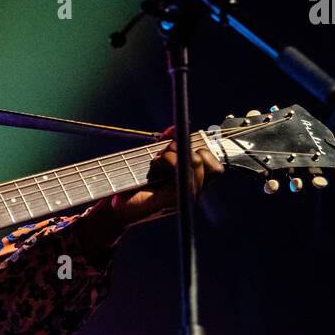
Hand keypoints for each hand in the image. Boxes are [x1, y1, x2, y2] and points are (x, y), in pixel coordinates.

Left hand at [78, 126, 223, 252]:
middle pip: (211, 162)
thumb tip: (174, 128)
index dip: (203, 148)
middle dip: (186, 146)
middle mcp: (193, 191)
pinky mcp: (174, 201)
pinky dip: (170, 162)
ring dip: (175, 153)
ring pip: (197, 163)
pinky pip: (185, 176)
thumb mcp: (153, 159)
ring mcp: (185, 197)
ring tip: (157, 160)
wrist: (118, 205)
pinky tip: (156, 165)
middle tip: (164, 151)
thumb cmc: (135, 184)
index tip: (177, 144)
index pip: (216, 166)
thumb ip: (165, 144)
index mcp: (192, 182)